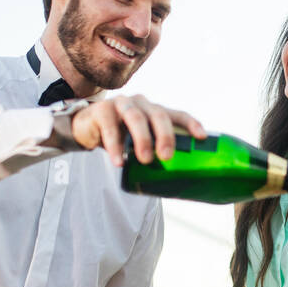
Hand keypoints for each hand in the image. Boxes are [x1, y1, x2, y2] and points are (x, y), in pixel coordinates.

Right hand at [71, 95, 205, 166]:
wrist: (86, 127)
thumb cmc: (120, 135)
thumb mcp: (139, 140)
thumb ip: (152, 151)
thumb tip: (175, 182)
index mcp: (154, 111)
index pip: (177, 114)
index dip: (191, 123)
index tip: (201, 137)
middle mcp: (141, 103)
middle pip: (158, 114)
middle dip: (165, 135)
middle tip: (167, 156)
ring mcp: (121, 104)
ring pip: (135, 118)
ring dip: (142, 139)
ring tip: (145, 160)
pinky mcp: (102, 110)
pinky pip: (110, 128)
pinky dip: (115, 146)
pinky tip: (119, 162)